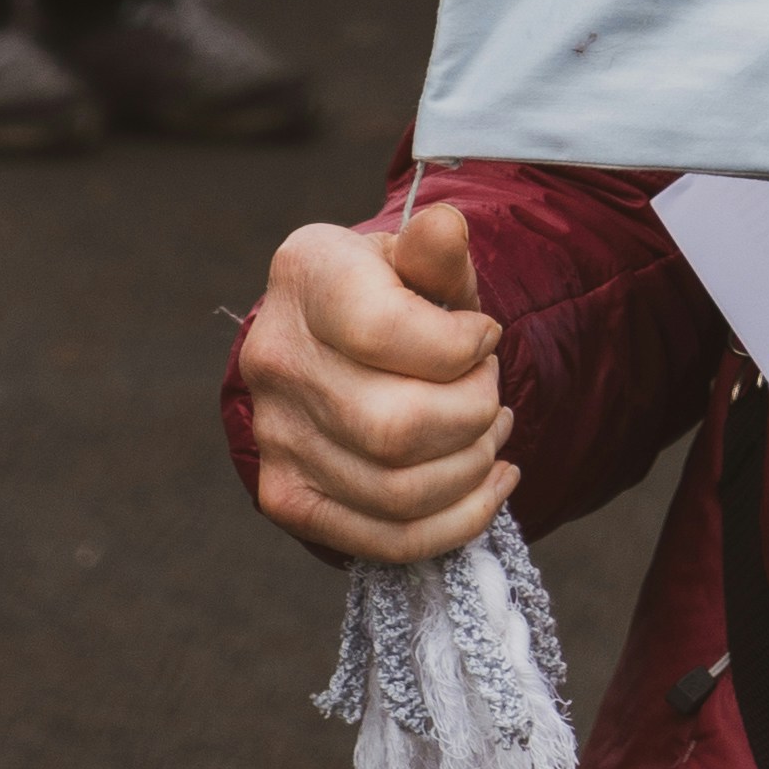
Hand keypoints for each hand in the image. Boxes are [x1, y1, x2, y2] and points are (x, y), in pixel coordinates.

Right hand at [238, 200, 513, 566]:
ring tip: (495, 428)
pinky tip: (491, 483)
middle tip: (493, 387)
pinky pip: (384, 539)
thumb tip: (446, 228)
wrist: (335, 340)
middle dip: (473, 412)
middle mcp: (276, 358)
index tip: (486, 335)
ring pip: (397, 491)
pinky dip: (456, 521)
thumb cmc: (395, 290)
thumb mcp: (418, 255)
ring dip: (472, 466)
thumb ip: (436, 249)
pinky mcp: (287, 498)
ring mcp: (274, 437)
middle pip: (395, 427)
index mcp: (306, 274)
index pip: (384, 330)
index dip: (458, 344)